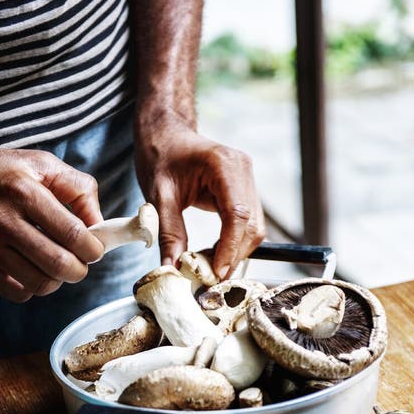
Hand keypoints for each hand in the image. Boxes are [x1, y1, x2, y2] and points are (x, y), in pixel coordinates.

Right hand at [0, 141, 104, 301]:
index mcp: (24, 192)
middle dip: (79, 269)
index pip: (75, 236)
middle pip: (61, 265)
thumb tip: (99, 225)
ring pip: (41, 284)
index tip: (95, 248)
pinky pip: (17, 293)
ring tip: (54, 266)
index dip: (94, 249)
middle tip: (78, 262)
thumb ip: (76, 189)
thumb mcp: (37, 164)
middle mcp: (4, 221)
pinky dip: (32, 288)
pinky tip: (30, 270)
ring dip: (56, 280)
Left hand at [134, 117, 265, 279]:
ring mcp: (247, 179)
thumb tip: (173, 268)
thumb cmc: (161, 156)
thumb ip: (168, 232)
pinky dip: (234, 243)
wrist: (166, 134)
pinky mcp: (245, 189)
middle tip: (211, 278)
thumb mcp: (159, 196)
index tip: (216, 273)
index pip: (238, 214)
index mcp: (224, 165)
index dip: (229, 248)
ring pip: (254, 228)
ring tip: (211, 268)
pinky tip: (215, 254)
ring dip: (236, 252)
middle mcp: (243, 169)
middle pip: (251, 225)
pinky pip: (247, 224)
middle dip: (234, 255)